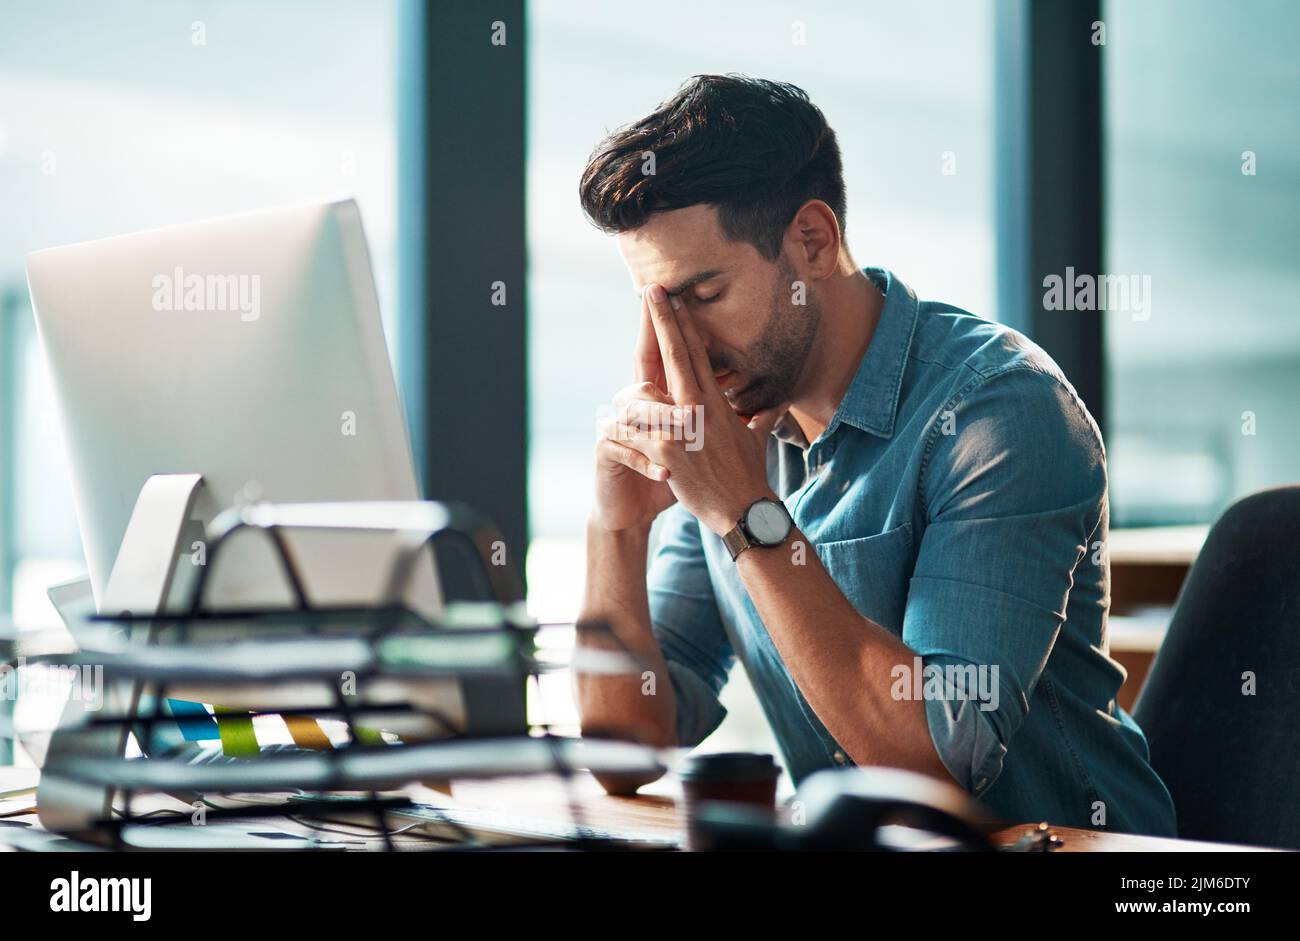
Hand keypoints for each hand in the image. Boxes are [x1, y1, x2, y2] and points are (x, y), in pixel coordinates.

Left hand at [602, 283, 785, 535]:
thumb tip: (778, 404)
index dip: (685, 325)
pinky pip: (635, 430)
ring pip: (647, 388)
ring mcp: (681, 427)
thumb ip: (762, 418)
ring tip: (619, 378)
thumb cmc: (748, 476)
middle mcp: (699, 408)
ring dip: (630, 380)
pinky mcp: (665, 450)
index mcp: (716, 403)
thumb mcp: (757, 441)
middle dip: (663, 321)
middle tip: (651, 290)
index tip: (675, 300)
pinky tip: (608, 418)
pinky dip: (621, 424)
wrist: (743, 509)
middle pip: (677, 355)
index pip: (698, 354)